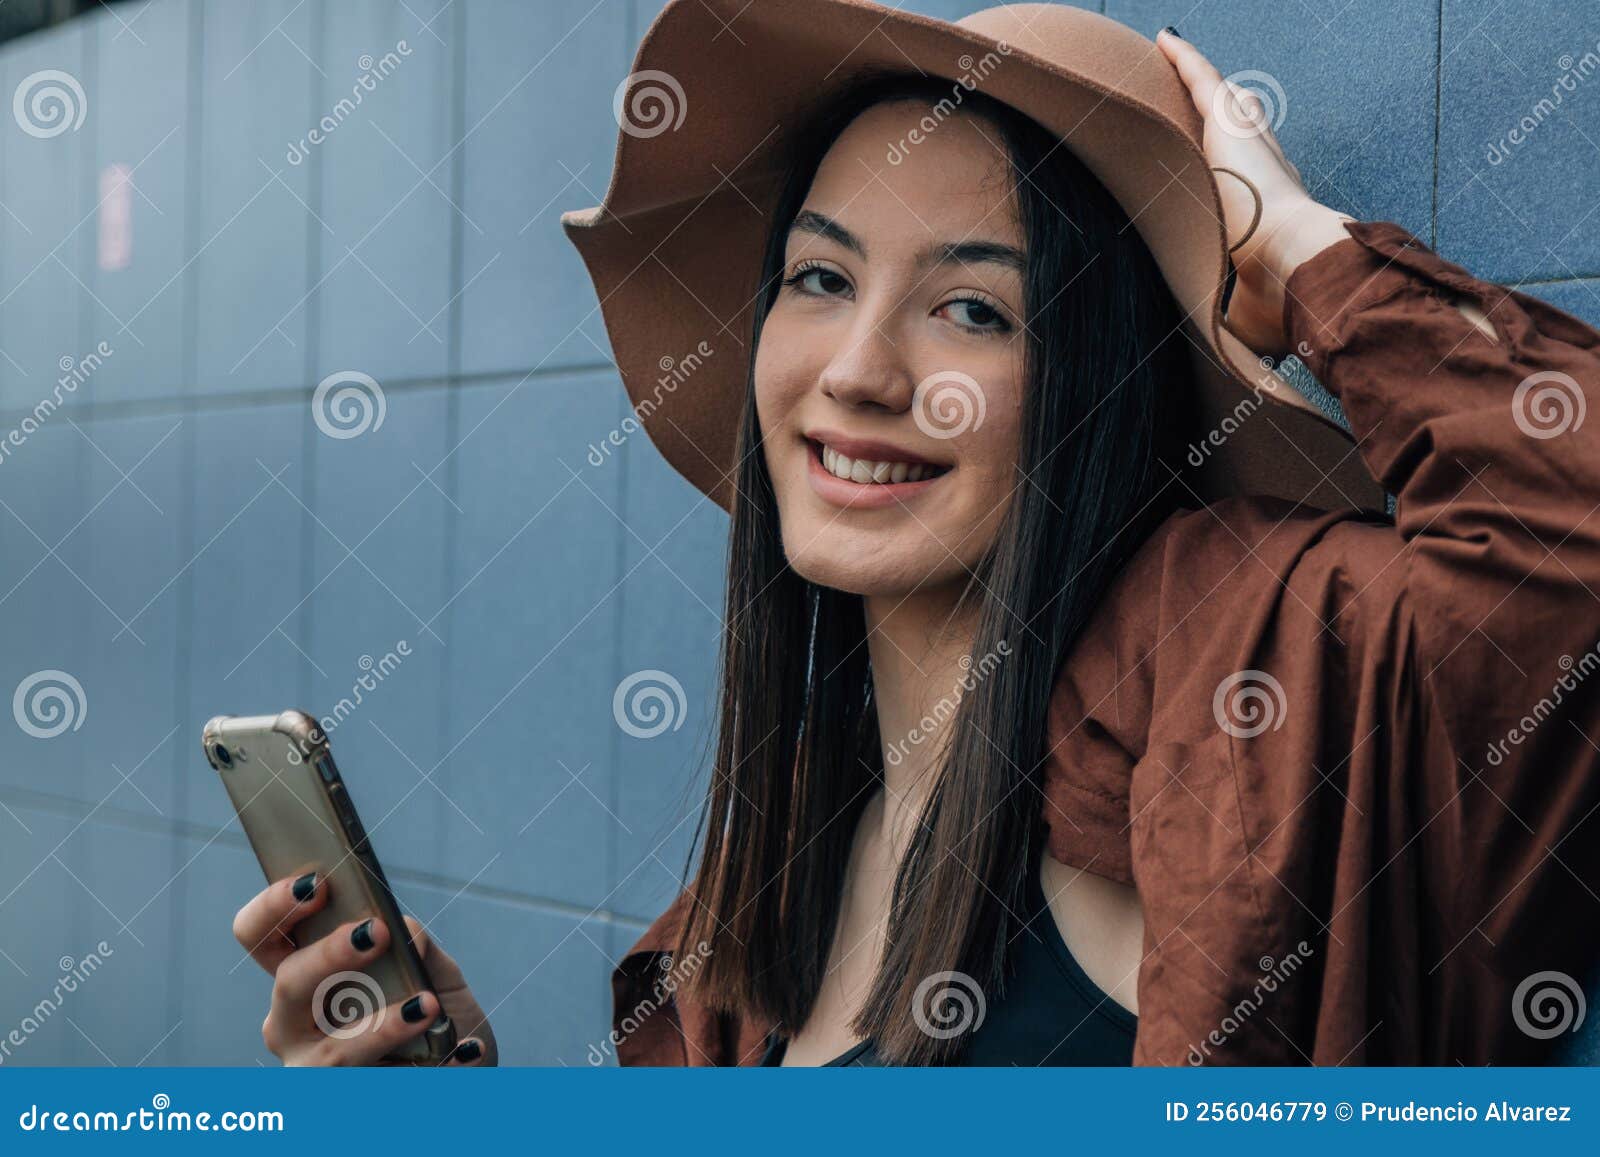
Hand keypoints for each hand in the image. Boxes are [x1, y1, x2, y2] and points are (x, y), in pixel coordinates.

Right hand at [233, 872, 497, 1065]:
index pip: (262, 937)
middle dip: (329, 954)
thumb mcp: (437, 975)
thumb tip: (405, 930)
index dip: (274, 907)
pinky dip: (435, 1067)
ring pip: (332, 1052)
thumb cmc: (437, 1019)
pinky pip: (385, 1087)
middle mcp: (293, 1025)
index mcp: (303, 979)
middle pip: (289, 984)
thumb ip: (420, 948)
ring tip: (425, 1005)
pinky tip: (467, 1051)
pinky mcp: (348, 1106)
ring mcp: (314, 1072)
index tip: (315, 883)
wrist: (468, 1081)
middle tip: (375, 932)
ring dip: (380, 1027)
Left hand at [1155, 28, 1355, 354]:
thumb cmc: (1270, 302)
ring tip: (1173, 70)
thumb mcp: (1235, 317)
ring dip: (1197, 89)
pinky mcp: (1229, 121)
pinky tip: (1164, 42)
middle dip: (1222, 124)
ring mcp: (1245, 145)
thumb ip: (1222, 329)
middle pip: (1236, 140)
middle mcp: (1258, 174)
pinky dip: (1184, 60)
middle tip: (1206, 110)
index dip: (1234, 183)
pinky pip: (1200, 79)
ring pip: (1217, 105)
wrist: (1288, 266)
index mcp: (1263, 218)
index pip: (1246, 191)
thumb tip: (1212, 363)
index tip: (1222, 183)